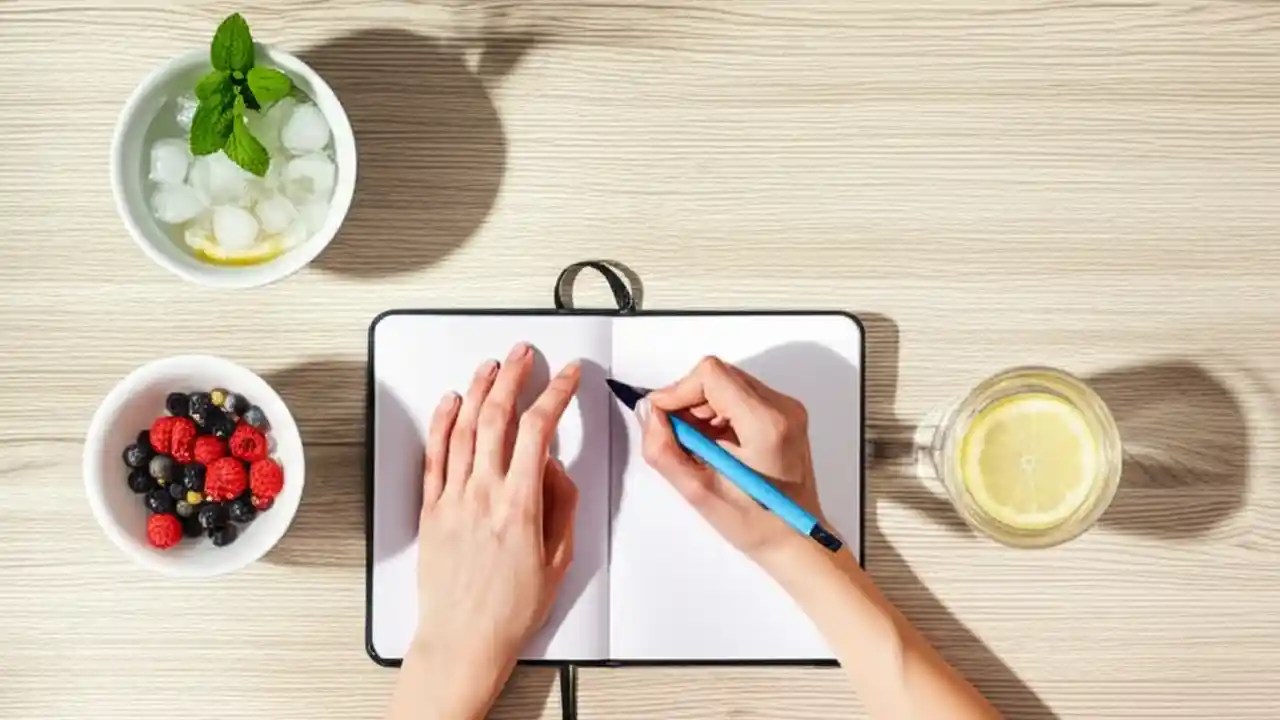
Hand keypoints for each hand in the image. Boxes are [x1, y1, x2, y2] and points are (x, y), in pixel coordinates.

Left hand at [408, 344, 580, 718]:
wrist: (464, 638)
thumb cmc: (511, 608)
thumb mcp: (559, 558)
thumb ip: (561, 505)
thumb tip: (554, 468)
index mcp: (520, 505)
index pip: (538, 430)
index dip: (555, 394)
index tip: (566, 376)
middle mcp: (483, 494)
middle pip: (497, 417)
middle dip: (514, 377)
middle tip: (524, 355)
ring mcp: (453, 498)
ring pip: (463, 428)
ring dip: (478, 389)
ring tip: (491, 366)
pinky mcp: (431, 509)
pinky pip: (434, 455)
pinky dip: (441, 422)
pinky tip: (450, 402)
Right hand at [640, 356, 827, 564]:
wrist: (796, 539)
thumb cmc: (758, 524)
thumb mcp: (699, 491)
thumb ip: (664, 449)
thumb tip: (648, 414)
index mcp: (766, 425)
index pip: (711, 375)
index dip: (678, 391)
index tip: (661, 415)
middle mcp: (782, 408)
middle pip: (719, 376)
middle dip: (689, 402)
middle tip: (679, 438)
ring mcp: (787, 410)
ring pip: (728, 384)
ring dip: (703, 410)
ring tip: (700, 448)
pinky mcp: (784, 416)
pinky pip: (740, 397)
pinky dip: (719, 415)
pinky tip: (717, 446)